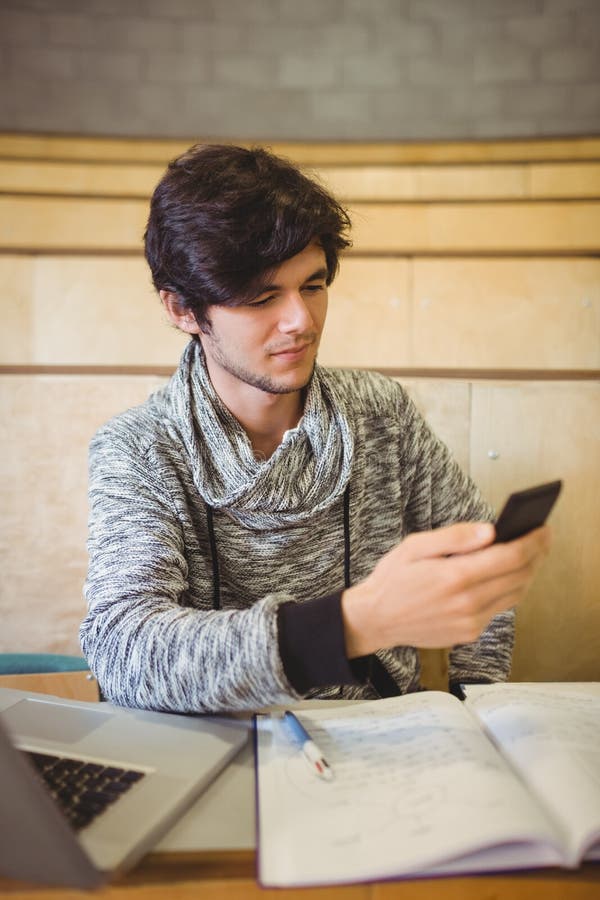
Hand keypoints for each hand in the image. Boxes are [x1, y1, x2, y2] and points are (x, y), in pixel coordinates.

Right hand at [341, 522, 550, 656]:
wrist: (375, 619)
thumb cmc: (393, 579)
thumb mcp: (415, 546)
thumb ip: (454, 537)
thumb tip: (490, 531)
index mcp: (454, 575)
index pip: (510, 556)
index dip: (532, 541)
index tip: (542, 528)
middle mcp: (467, 601)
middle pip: (519, 575)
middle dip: (536, 554)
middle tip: (542, 538)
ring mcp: (470, 621)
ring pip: (515, 594)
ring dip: (528, 573)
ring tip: (530, 555)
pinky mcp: (469, 632)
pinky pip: (499, 609)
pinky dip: (509, 590)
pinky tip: (506, 576)